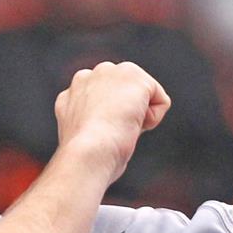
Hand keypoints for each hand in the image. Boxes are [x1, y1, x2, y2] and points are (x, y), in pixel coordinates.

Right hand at [52, 61, 170, 186]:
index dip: (111, 123)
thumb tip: (118, 131)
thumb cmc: (88, 159)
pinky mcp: (132, 74)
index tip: (102, 138)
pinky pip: (160, 100)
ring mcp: (109, 72)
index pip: (104, 103)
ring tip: (121, 128)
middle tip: (111, 132)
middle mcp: (87, 77)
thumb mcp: (84, 139)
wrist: (88, 153)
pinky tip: (134, 125)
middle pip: (124, 95)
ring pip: (142, 95)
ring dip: (139, 115)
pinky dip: (154, 118)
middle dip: (125, 112)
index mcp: (72, 95)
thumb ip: (95, 125)